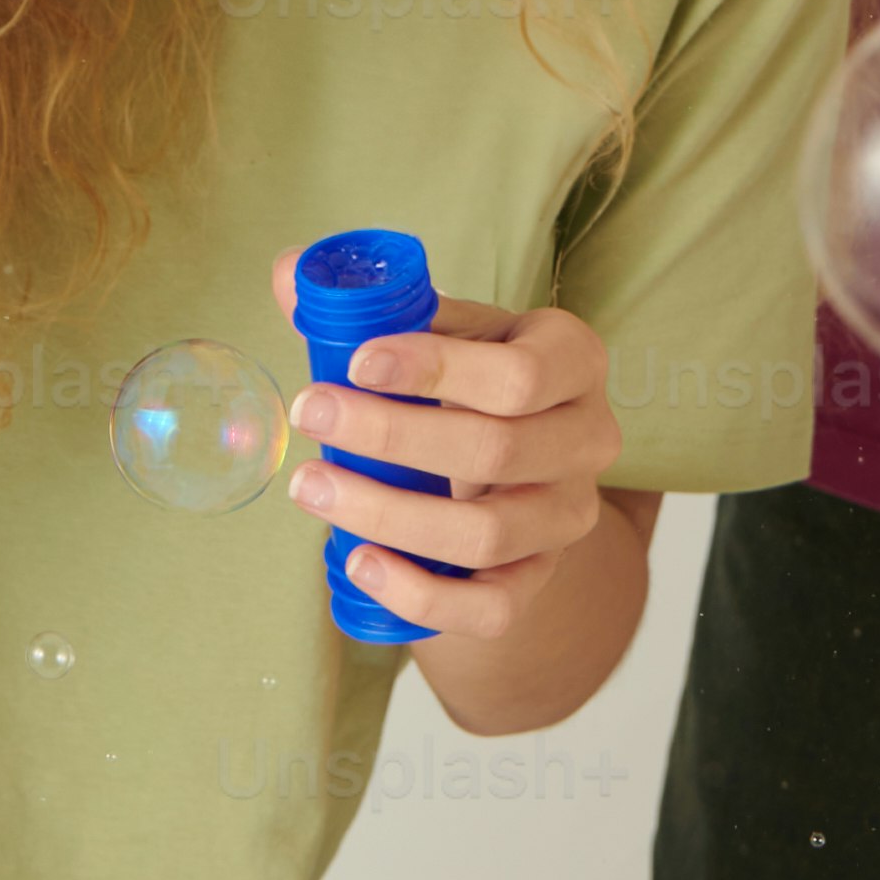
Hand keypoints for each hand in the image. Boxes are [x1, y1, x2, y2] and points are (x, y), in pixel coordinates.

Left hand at [278, 269, 624, 646]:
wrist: (526, 459)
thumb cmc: (476, 381)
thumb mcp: (444, 331)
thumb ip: (373, 306)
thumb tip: (290, 271)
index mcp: (573, 361)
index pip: (519, 373)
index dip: (436, 369)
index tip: (355, 362)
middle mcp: (588, 441)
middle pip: (495, 451)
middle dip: (390, 435)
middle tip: (310, 415)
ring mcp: (568, 517)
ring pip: (486, 534)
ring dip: (388, 515)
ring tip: (312, 487)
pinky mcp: (539, 578)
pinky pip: (493, 609)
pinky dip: (422, 597)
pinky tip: (360, 562)